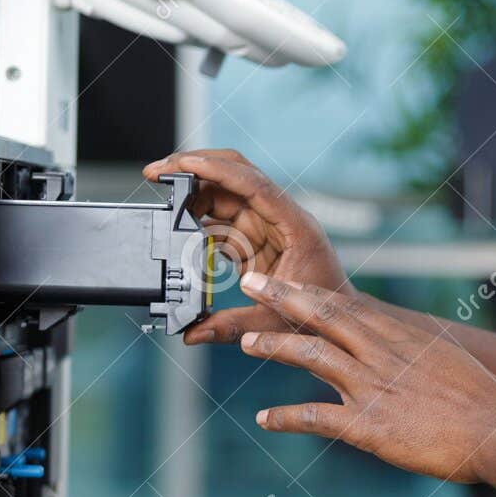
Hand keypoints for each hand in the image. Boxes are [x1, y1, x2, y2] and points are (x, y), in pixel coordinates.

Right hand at [142, 149, 350, 345]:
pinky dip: (197, 220)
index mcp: (296, 227)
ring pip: (224, 194)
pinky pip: (222, 219)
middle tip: (157, 172)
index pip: (254, 184)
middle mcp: (281, 219)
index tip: (182, 163)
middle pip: (235, 175)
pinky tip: (177, 226)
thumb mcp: (276, 323)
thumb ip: (233, 326)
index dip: (217, 170)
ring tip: (162, 204)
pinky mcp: (255, 239)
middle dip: (195, 167)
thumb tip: (192, 332)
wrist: (338, 324)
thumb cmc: (322, 317)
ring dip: (192, 195)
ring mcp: (267, 226)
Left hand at [236, 273, 495, 482]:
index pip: (346, 306)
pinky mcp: (368, 425)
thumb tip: (408, 357)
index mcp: (402, 338)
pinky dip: (285, 417)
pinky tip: (263, 420)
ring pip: (311, 355)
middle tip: (249, 282)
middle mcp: (382, 354)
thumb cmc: (485, 402)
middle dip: (282, 296)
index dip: (309, 292)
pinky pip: (315, 417)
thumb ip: (419, 356)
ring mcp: (373, 387)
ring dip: (275, 346)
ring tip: (247, 342)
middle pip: (323, 315)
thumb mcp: (449, 363)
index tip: (284, 280)